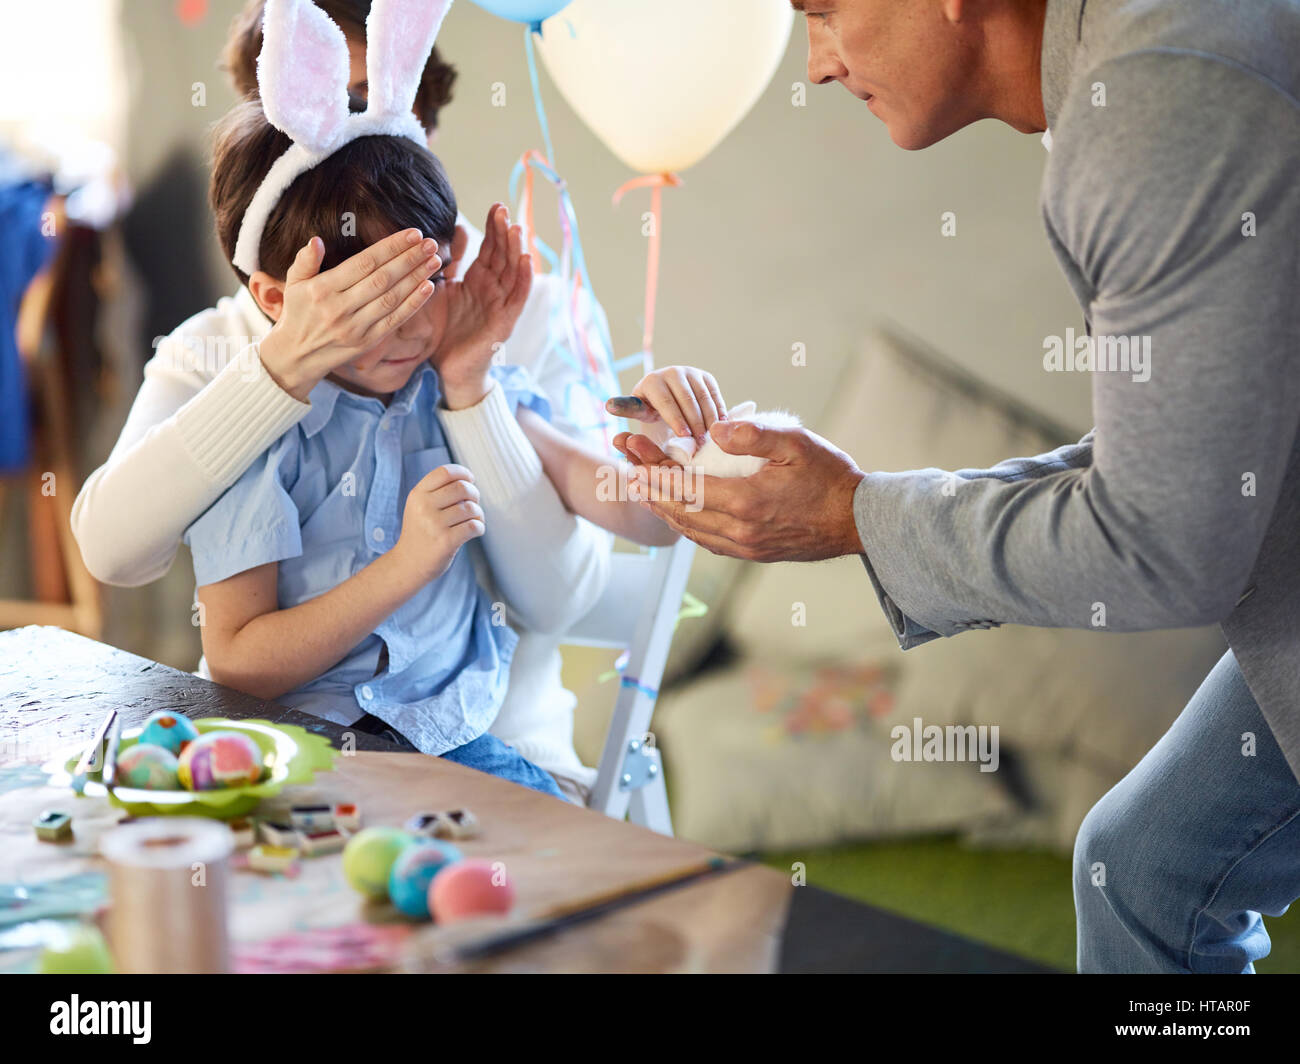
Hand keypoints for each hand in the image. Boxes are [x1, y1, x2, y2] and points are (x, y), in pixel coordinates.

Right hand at [258, 229, 442, 400]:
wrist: (296, 356)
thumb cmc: (298, 313)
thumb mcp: (293, 284)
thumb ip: (304, 261)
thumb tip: (315, 240)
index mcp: (323, 289)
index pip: (364, 263)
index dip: (390, 247)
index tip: (412, 234)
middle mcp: (340, 308)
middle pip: (382, 279)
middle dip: (409, 259)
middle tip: (430, 243)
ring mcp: (355, 327)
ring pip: (392, 299)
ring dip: (416, 278)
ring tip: (435, 261)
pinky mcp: (367, 342)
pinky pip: (394, 321)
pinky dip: (413, 304)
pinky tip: (429, 288)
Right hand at [390, 465, 484, 582]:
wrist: (408, 564)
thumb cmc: (421, 532)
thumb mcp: (419, 506)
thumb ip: (438, 491)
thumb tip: (468, 480)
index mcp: (417, 494)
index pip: (445, 472)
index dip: (463, 473)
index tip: (470, 480)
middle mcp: (423, 507)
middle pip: (462, 487)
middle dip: (474, 494)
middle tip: (473, 503)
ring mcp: (434, 524)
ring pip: (470, 508)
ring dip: (479, 514)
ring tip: (474, 520)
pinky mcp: (446, 541)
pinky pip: (474, 526)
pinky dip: (480, 527)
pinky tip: (475, 531)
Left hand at [434, 204, 531, 408]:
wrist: (448, 370)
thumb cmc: (443, 334)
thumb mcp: (438, 292)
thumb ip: (444, 266)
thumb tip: (448, 233)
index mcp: (477, 282)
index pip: (489, 249)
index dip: (493, 228)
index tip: (495, 206)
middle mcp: (492, 290)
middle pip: (502, 255)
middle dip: (504, 232)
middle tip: (503, 210)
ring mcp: (500, 305)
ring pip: (513, 272)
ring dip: (516, 250)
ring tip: (516, 228)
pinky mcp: (505, 321)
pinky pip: (517, 296)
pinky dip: (524, 278)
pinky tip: (526, 259)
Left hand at [605, 366, 727, 441]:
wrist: (668, 395)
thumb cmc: (651, 409)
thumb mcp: (639, 411)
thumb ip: (628, 410)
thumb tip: (609, 405)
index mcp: (652, 381)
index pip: (666, 402)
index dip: (676, 420)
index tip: (684, 437)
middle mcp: (671, 372)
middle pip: (687, 399)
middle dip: (694, 422)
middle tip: (700, 443)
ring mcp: (690, 372)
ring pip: (703, 397)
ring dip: (708, 418)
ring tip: (710, 438)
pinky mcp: (706, 377)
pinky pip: (715, 395)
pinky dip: (719, 411)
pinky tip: (720, 428)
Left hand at [620, 420, 866, 561]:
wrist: (859, 520)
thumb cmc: (830, 477)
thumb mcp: (796, 443)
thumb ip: (753, 434)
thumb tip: (714, 430)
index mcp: (746, 503)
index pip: (686, 488)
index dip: (656, 472)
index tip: (633, 457)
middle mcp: (740, 532)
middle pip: (680, 511)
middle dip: (651, 488)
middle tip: (628, 469)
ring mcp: (746, 548)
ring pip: (690, 530)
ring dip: (664, 509)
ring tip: (644, 490)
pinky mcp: (753, 554)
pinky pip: (707, 541)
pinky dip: (686, 525)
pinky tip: (679, 513)